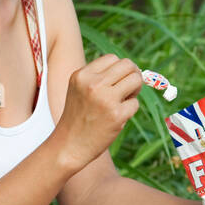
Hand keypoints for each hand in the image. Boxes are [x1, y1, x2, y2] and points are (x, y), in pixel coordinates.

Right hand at [55, 54, 142, 171]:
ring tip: (123, 101)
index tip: (119, 81)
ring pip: (136, 80)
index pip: (113, 58)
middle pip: (128, 65)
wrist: (69, 146)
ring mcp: (106, 99)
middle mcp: (93, 84)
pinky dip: (130, 110)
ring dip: (135, 90)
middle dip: (133, 75)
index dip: (120, 69)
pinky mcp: (117, 115)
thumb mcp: (79, 89)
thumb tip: (133, 69)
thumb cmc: (77, 117)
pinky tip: (117, 117)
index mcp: (82, 75)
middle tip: (128, 89)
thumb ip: (100, 77)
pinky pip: (135, 103)